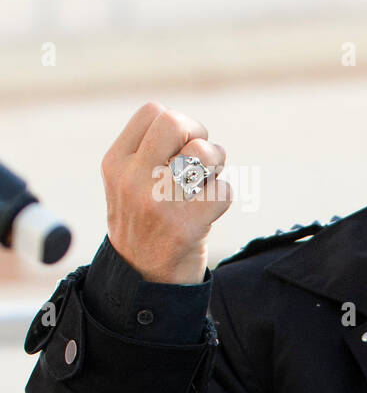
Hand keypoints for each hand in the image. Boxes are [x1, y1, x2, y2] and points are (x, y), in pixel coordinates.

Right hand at [101, 102, 231, 284]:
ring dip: (217, 167)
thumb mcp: (130, 184)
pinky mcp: (185, 226)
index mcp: (115, 163)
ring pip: (204, 154)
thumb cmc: (147, 224)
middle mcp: (132, 178)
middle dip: (200, 136)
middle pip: (176, 123)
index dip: (180, 123)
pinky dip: (223, 197)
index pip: (154, 112)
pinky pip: (224, 190)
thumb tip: (192, 129)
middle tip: (201, 161)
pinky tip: (208, 212)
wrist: (142, 280)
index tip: (182, 146)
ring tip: (205, 185)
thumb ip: (151, 153)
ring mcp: (157, 202)